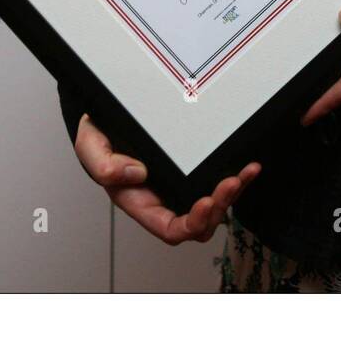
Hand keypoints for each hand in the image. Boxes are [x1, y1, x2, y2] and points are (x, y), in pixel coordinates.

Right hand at [72, 112, 260, 244]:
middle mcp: (164, 197)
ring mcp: (182, 182)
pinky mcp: (195, 165)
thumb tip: (137, 173)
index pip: (170, 228)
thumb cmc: (100, 136)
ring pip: (215, 203)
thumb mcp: (91, 147)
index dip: (192, 223)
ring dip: (233, 193)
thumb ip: (104, 165)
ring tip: (244, 174)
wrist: (107, 112)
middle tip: (230, 183)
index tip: (205, 203)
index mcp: (140, 202)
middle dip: (219, 206)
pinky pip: (219, 179)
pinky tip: (249, 167)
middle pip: (199, 221)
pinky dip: (238, 177)